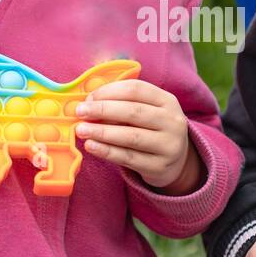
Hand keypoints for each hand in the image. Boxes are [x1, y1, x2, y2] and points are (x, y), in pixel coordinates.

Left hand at [73, 79, 203, 193]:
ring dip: (102, 132)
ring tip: (81, 130)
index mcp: (167, 101)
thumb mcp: (146, 110)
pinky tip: (91, 146)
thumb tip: (88, 101)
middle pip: (134, 112)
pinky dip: (107, 151)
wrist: (175, 161)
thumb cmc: (151, 129)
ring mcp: (168, 145)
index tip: (88, 98)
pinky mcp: (159, 166)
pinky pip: (128, 158)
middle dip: (103, 110)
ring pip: (131, 136)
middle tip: (80, 112)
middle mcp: (172, 121)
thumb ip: (122, 102)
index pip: (136, 89)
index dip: (109, 91)